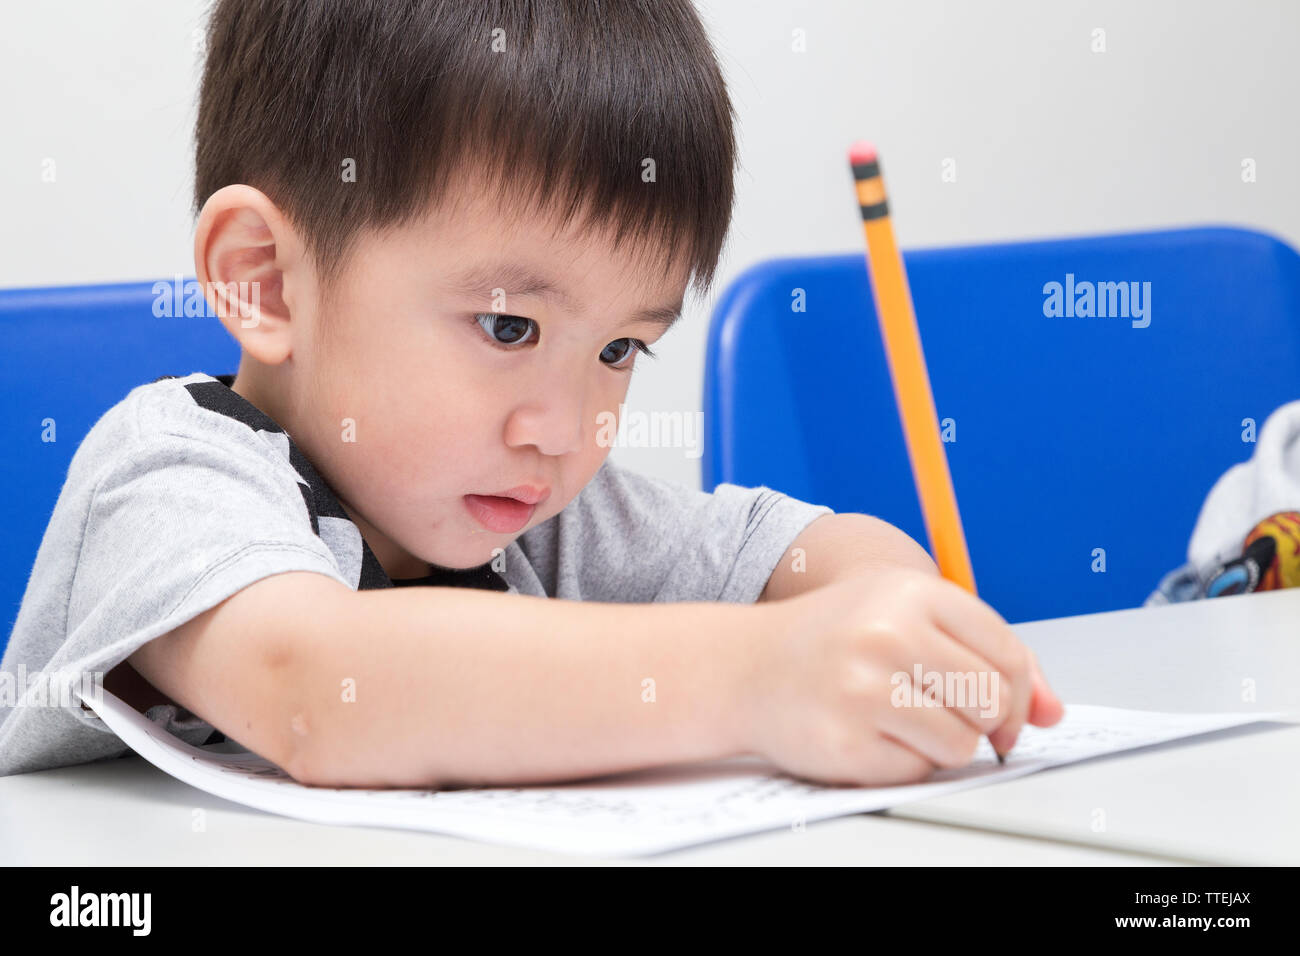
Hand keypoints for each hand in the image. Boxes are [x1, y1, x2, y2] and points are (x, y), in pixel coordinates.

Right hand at [741, 567, 1063, 785]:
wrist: (743, 666)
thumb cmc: (834, 639)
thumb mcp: (906, 618)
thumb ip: (984, 654)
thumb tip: (1051, 711)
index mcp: (909, 592)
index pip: (1006, 653)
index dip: (1018, 693)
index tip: (1004, 711)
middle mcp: (887, 634)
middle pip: (990, 702)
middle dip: (981, 721)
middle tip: (945, 715)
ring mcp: (863, 689)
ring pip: (961, 744)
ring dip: (942, 744)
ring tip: (899, 720)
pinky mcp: (845, 741)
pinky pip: (917, 770)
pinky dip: (904, 762)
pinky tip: (870, 733)